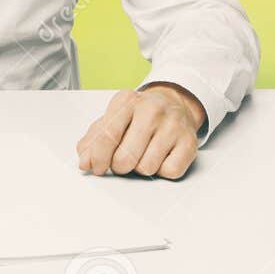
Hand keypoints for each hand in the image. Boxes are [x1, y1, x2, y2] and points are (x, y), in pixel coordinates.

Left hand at [76, 83, 204, 178]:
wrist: (175, 104)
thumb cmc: (139, 116)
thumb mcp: (113, 119)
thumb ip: (94, 139)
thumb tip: (85, 162)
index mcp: (127, 101)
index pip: (108, 135)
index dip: (99, 157)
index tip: (96, 167)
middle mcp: (152, 109)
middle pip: (126, 157)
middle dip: (120, 166)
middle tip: (123, 159)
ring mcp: (173, 124)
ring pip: (146, 168)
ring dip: (141, 168)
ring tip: (144, 153)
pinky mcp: (190, 142)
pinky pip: (169, 172)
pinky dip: (163, 170)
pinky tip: (162, 156)